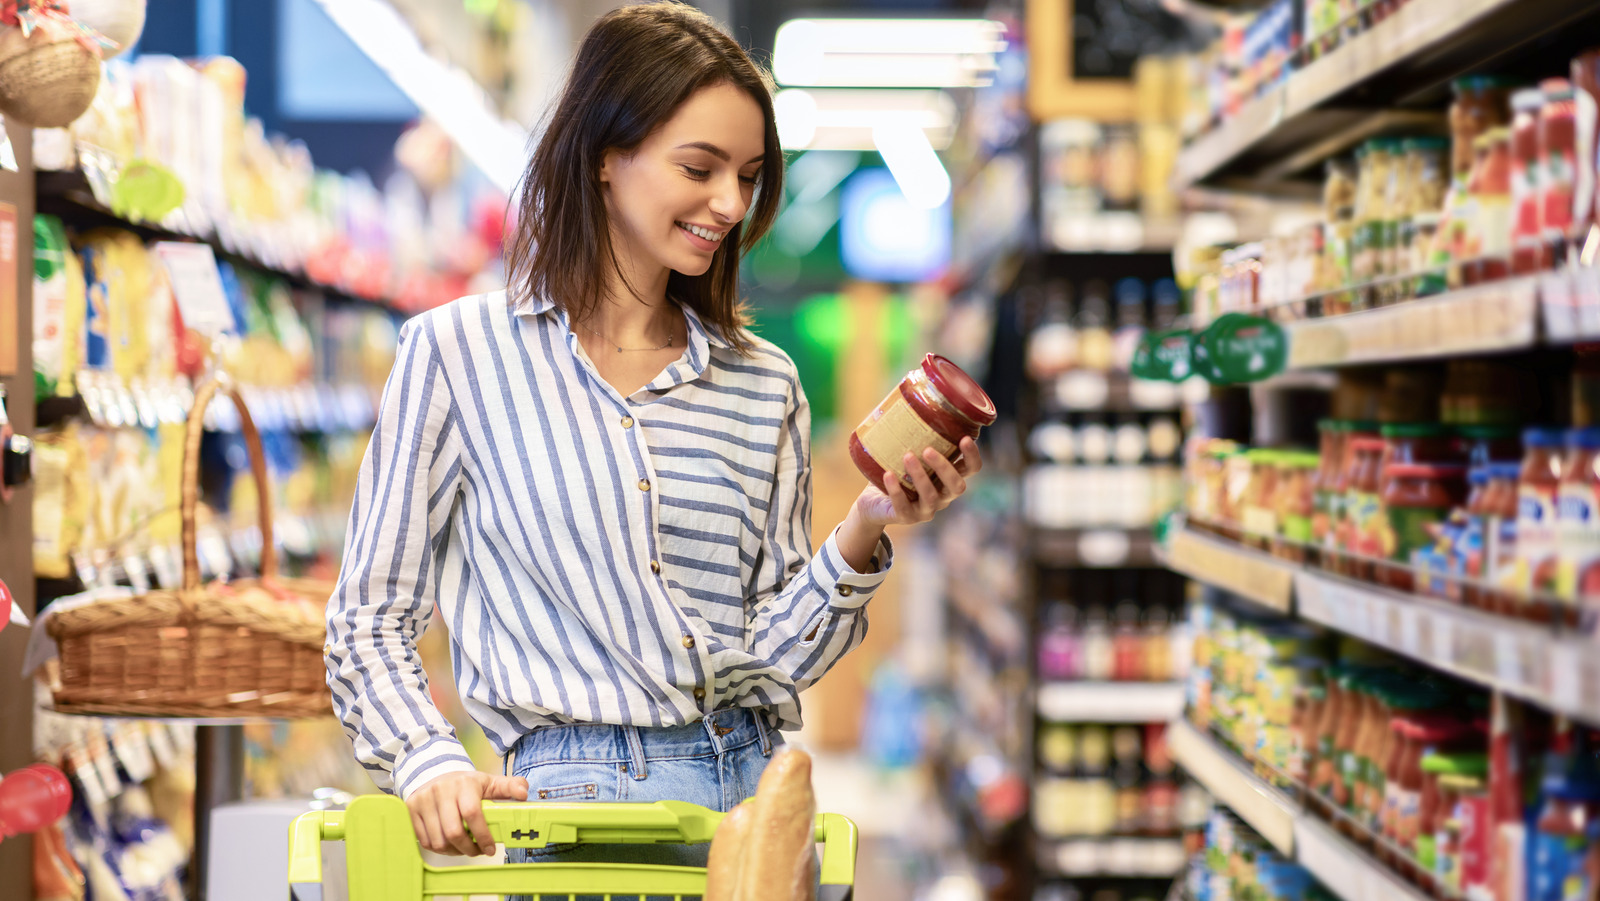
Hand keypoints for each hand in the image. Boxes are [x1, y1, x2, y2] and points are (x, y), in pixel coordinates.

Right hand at [405, 770, 528, 855]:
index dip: (483, 835)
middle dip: (468, 848)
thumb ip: (510, 786)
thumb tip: (523, 793)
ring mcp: (423, 800)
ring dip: (454, 851)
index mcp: (464, 784)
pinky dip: (439, 848)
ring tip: (463, 847)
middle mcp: (441, 791)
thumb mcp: (489, 782)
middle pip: (454, 832)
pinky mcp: (410, 810)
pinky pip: (425, 841)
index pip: (472, 813)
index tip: (490, 849)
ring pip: (438, 840)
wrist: (434, 774)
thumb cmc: (466, 784)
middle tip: (477, 851)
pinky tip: (449, 844)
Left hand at [852, 437, 983, 529]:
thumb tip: (906, 391)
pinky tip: (889, 475)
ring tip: (907, 456)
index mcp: (948, 478)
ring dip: (921, 477)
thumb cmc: (896, 471)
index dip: (972, 456)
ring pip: (932, 497)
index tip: (965, 438)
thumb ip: (914, 433)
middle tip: (928, 450)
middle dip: (945, 468)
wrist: (874, 502)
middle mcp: (943, 495)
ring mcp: (926, 510)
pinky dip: (897, 491)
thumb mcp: (907, 452)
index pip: (971, 469)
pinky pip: (904, 507)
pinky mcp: (907, 518)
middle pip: (957, 486)